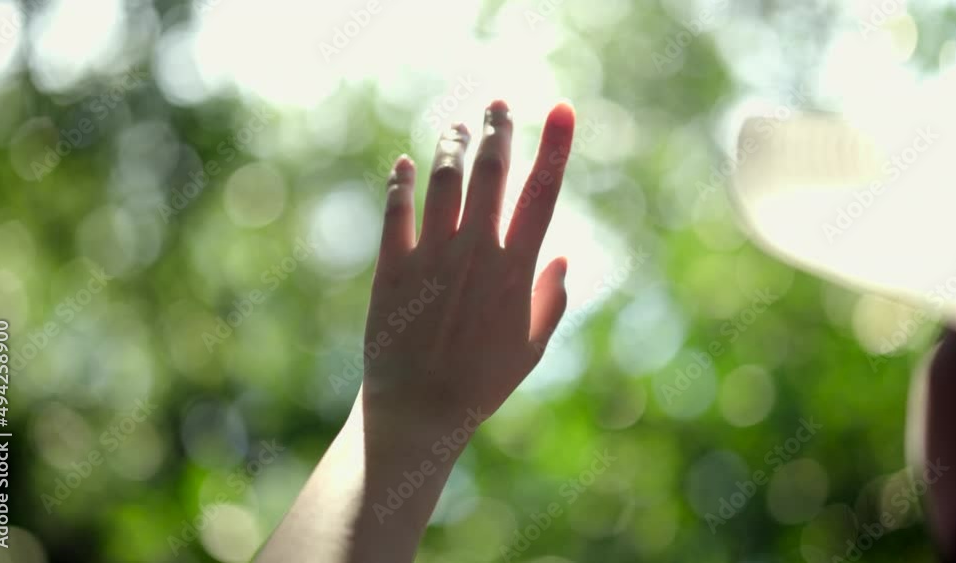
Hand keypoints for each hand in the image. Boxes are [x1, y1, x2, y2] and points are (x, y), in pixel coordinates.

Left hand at [258, 100, 575, 562]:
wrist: (420, 411)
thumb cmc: (483, 383)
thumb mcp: (532, 348)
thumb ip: (552, 300)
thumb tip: (560, 258)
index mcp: (516, 269)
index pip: (542, 193)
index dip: (556, 146)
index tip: (562, 109)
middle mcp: (475, 252)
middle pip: (491, 172)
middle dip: (498, 129)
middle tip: (498, 105)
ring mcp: (432, 256)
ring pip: (443, 181)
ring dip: (451, 146)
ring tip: (457, 127)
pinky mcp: (393, 266)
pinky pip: (396, 211)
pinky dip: (399, 181)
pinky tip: (403, 162)